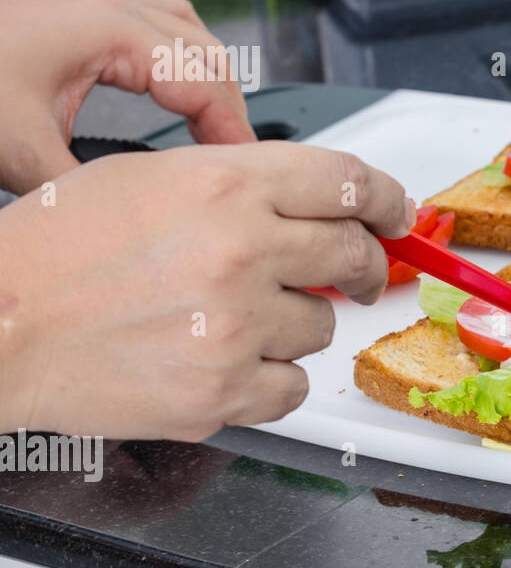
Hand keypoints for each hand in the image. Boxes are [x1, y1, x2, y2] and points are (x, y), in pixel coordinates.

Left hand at [0, 0, 255, 195]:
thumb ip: (91, 192)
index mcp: (108, 31)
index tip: (244, 170)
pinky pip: (139, 3)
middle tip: (232, 158)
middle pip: (204, 50)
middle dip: (227, 105)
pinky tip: (160, 54)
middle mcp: (105, 4)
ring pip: (179, 23)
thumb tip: (137, 221)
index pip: (205, 80)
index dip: (234, 130)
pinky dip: (165, 33)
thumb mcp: (21, 159)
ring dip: (202, 69)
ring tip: (208, 117)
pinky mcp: (63, 4)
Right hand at [0, 142, 417, 440]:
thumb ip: (242, 184)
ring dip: (296, 324)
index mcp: (226, 185)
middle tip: (357, 276)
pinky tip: (228, 360)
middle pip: (354, 255)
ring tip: (232, 318)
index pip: (351, 182)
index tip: (398, 215)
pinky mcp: (221, 390)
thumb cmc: (54, 249)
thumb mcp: (150, 177)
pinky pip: (294, 387)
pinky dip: (272, 378)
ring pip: (322, 327)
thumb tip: (312, 205)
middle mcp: (241, 250)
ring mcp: (235, 325)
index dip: (388, 200)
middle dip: (365, 267)